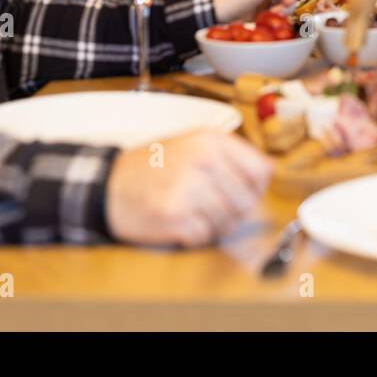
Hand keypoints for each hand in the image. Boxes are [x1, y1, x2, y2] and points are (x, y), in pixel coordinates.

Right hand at [106, 131, 273, 245]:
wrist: (107, 184)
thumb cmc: (153, 166)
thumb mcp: (193, 144)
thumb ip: (230, 155)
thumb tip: (268, 172)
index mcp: (211, 141)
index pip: (261, 170)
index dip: (257, 187)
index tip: (246, 192)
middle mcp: (203, 160)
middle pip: (247, 200)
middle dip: (234, 210)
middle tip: (213, 206)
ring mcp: (189, 188)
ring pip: (228, 220)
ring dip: (215, 224)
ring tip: (193, 212)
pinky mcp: (174, 216)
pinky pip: (205, 236)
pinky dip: (196, 235)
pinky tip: (181, 222)